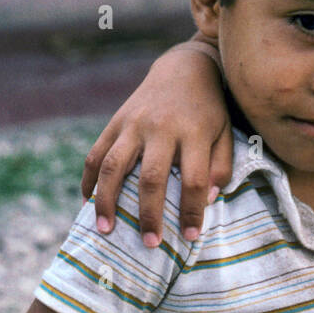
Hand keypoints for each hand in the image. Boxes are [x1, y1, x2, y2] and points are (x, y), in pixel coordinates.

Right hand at [81, 46, 231, 244]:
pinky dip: (89, 178)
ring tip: (106, 229)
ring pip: (115, 166)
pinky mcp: (116, 121)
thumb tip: (206, 200)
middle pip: (151, 177)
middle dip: (149, 215)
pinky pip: (96, 153)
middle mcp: (161, 127)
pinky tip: (88, 201)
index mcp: (194, 132)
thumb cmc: (210, 109)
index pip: (192, 179)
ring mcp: (134, 123)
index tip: (191, 236)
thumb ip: (220, 167)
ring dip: (108, 201)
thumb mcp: (225, 133)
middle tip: (150, 243)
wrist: (185, 68)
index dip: (192, 210)